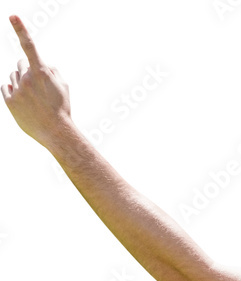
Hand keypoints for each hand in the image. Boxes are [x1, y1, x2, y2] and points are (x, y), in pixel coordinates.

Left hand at [1, 15, 72, 148]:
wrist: (56, 132)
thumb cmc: (62, 109)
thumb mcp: (64, 87)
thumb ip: (51, 71)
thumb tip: (41, 64)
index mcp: (41, 73)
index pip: (29, 47)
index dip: (20, 29)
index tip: (12, 16)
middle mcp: (26, 79)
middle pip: (20, 64)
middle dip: (27, 71)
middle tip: (37, 86)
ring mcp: (17, 90)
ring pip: (13, 76)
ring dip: (21, 83)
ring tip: (33, 99)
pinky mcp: (9, 101)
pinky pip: (5, 88)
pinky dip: (12, 91)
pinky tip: (24, 102)